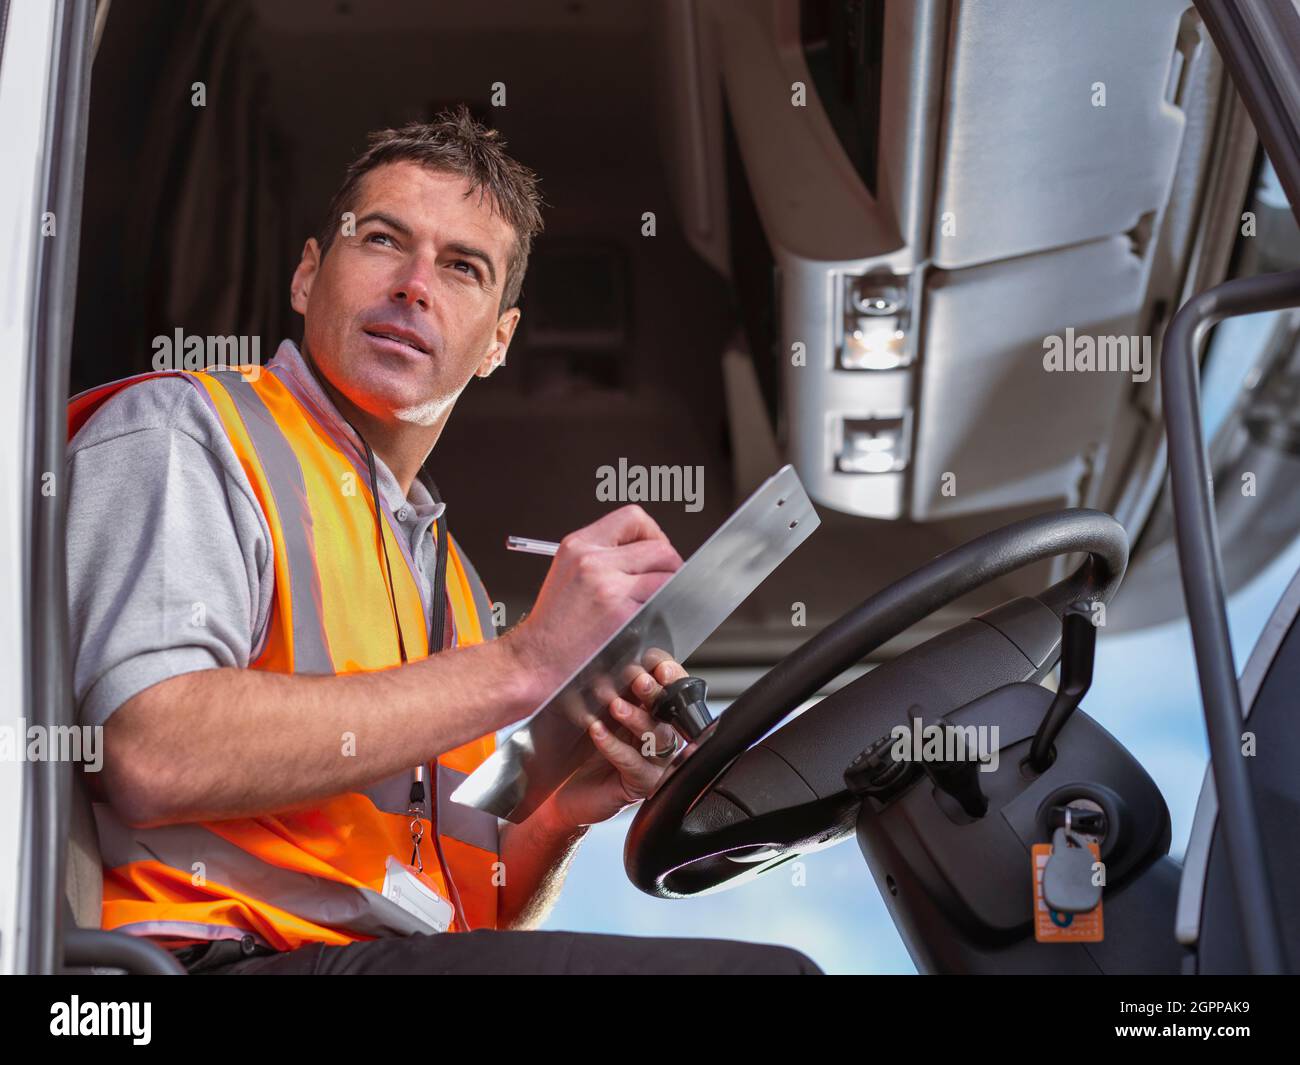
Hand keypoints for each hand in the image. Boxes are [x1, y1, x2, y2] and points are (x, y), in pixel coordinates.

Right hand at [509, 505, 682, 694]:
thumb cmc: (552, 627)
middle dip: (670, 566)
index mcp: (578, 545)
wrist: (534, 662)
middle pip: (659, 547)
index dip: (652, 533)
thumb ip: (604, 558)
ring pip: (667, 575)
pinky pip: (663, 603)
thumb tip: (649, 555)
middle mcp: (592, 560)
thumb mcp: (568, 574)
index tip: (654, 552)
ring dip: (671, 591)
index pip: (632, 518)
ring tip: (657, 604)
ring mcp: (608, 586)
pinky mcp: (621, 614)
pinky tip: (651, 620)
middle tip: (664, 583)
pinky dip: (667, 611)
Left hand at [547, 656, 692, 828]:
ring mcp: (656, 762)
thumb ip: (609, 691)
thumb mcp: (598, 715)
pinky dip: (614, 745)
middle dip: (655, 692)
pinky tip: (598, 732)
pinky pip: (633, 763)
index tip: (656, 664)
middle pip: (669, 711)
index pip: (671, 686)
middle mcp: (661, 736)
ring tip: (615, 706)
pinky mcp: (643, 784)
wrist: (569, 794)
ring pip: (657, 736)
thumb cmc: (584, 753)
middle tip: (638, 680)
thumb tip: (605, 662)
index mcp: (654, 712)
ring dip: (636, 717)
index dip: (668, 673)